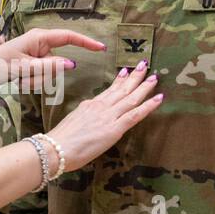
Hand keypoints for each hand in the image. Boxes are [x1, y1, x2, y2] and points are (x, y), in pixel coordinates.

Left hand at [0, 28, 106, 91]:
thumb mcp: (23, 67)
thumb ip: (48, 66)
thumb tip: (72, 65)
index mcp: (39, 38)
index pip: (69, 36)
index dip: (87, 42)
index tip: (102, 48)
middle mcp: (40, 45)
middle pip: (58, 62)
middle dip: (44, 75)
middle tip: (24, 78)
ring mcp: (36, 56)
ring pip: (49, 74)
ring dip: (35, 82)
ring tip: (17, 80)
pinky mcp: (32, 66)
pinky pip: (41, 79)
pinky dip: (31, 84)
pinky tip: (17, 82)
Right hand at [44, 59, 161, 171]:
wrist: (56, 148)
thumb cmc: (60, 140)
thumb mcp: (72, 121)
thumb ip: (84, 117)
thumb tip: (89, 117)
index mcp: (90, 105)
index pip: (109, 91)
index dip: (120, 81)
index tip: (127, 72)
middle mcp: (101, 107)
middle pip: (122, 89)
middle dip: (135, 77)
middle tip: (144, 65)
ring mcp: (109, 116)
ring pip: (131, 98)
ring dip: (144, 87)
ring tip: (154, 77)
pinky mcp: (114, 129)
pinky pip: (135, 115)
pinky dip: (148, 105)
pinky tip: (158, 98)